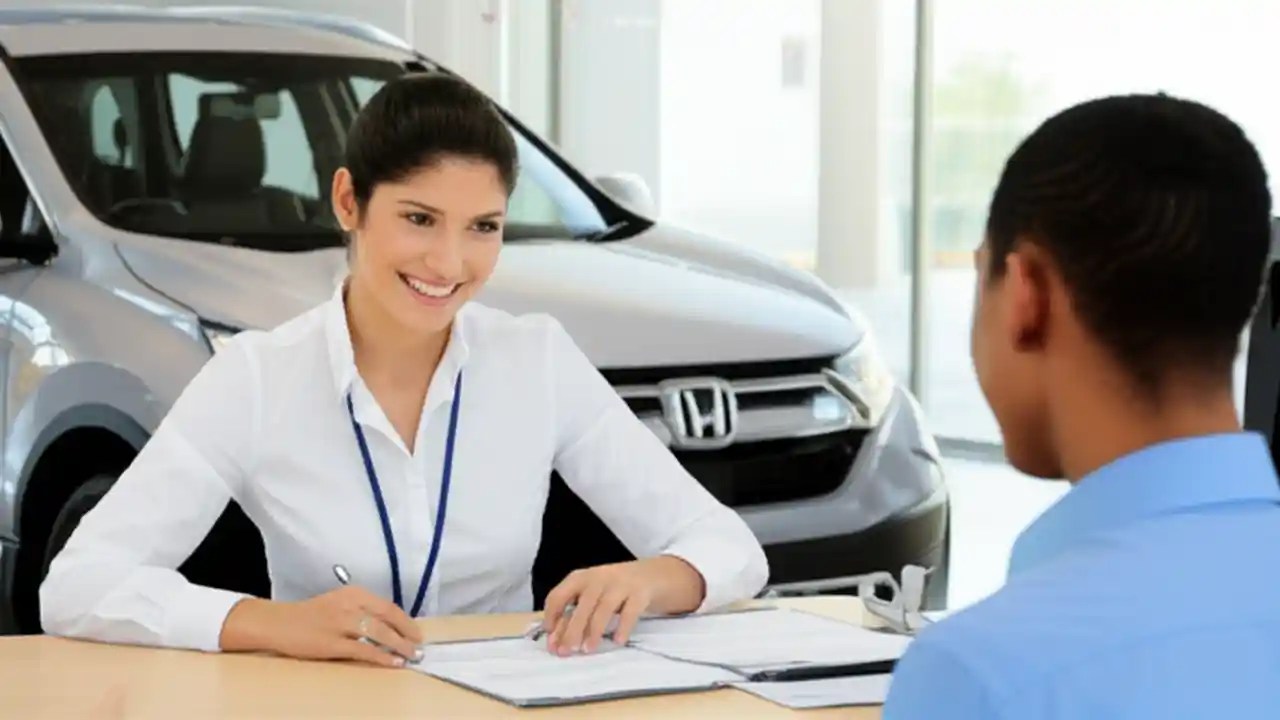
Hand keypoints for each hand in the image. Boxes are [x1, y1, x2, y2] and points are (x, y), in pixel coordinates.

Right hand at [220, 587, 423, 667]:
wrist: (278, 622)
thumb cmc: (309, 615)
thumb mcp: (338, 603)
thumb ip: (361, 610)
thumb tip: (389, 626)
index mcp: (353, 593)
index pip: (388, 606)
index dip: (406, 621)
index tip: (416, 632)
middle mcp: (350, 605)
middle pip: (389, 618)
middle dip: (407, 633)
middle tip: (418, 646)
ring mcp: (341, 624)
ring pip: (380, 634)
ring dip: (400, 646)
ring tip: (411, 655)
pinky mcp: (333, 643)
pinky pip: (364, 650)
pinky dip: (382, 656)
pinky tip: (392, 662)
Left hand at [540, 556, 705, 655]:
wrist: (653, 574)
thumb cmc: (615, 588)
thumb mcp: (592, 595)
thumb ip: (574, 613)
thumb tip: (556, 641)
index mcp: (581, 578)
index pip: (559, 595)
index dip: (551, 616)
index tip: (550, 637)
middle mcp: (599, 578)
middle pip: (582, 605)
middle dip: (572, 629)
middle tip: (565, 651)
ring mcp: (621, 584)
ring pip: (604, 608)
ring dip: (594, 631)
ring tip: (588, 650)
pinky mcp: (640, 593)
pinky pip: (630, 611)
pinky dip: (623, 627)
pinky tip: (618, 642)